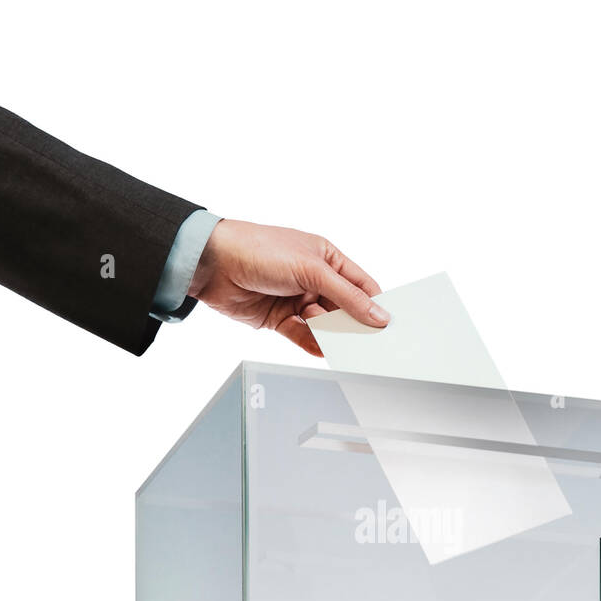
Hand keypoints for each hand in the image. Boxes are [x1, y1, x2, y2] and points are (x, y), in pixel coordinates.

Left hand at [188, 218, 387, 355]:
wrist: (213, 264)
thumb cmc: (260, 250)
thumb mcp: (312, 269)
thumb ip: (347, 296)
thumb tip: (378, 314)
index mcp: (326, 258)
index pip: (361, 285)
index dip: (374, 304)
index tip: (387, 325)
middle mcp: (313, 278)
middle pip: (343, 309)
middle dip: (353, 324)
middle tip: (367, 343)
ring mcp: (296, 299)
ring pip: (323, 325)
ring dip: (331, 335)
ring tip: (342, 346)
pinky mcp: (279, 319)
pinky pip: (302, 335)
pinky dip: (311, 343)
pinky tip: (321, 350)